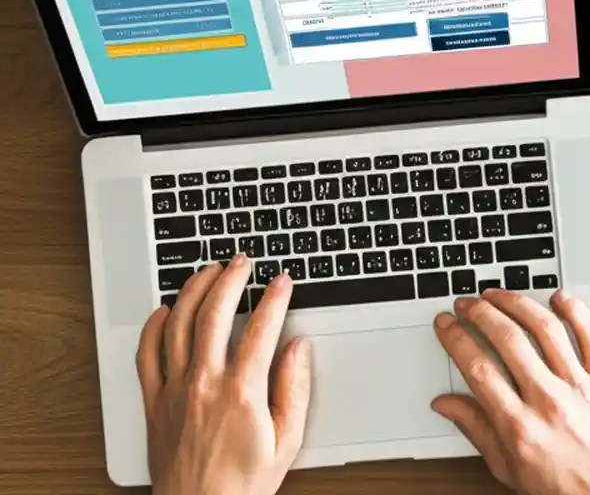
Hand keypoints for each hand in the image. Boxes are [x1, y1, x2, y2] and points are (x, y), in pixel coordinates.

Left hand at [136, 254, 312, 494]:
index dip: (275, 298)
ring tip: (208, 271)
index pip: (261, 328)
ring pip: (180, 325)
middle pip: (215, 314)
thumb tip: (298, 349)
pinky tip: (166, 310)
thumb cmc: (243, 485)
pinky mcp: (154, 402)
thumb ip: (295, 389)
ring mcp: (175, 390)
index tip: (282, 282)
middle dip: (231, 279)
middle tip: (243, 262)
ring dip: (194, 291)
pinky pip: (147, 354)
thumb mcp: (287, 441)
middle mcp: (205, 384)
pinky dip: (154, 326)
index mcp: (242, 393)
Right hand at [433, 290, 589, 494]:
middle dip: (480, 313)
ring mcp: (580, 388)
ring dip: (518, 303)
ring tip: (500, 294)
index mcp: (519, 426)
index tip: (446, 325)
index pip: (477, 368)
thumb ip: (476, 430)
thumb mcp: (507, 469)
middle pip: (507, 339)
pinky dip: (575, 311)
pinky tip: (559, 297)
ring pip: (546, 329)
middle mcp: (549, 402)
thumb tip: (445, 404)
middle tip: (467, 303)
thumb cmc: (562, 490)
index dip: (455, 339)